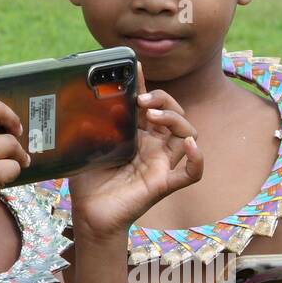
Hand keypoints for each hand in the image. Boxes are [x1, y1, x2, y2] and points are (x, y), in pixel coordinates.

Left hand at [69, 64, 203, 240]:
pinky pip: (191, 173)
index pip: (149, 105)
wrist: (89, 214)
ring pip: (187, 133)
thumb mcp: (87, 146)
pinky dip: (197, 159)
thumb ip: (90, 125)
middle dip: (163, 100)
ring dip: (175, 119)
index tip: (134, 68)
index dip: (145, 85)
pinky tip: (190, 145)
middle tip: (143, 100)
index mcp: (137, 135)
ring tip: (154, 116)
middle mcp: (153, 146)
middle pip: (174, 114)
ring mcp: (161, 163)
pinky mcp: (163, 184)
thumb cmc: (89, 181)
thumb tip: (84, 101)